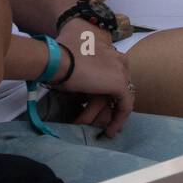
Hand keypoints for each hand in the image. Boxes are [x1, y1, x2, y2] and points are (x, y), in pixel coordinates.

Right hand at [54, 21, 132, 137]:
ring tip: (108, 129)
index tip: (103, 101)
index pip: (115, 71)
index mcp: (108, 50)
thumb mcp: (72, 57)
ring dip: (115, 115)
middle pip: (121, 84)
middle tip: (109, 118)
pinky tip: (108, 132)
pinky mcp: (119, 84)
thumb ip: (81, 64)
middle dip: (115, 102)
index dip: (109, 87)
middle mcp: (118, 58)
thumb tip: (77, 77)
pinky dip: (118, 120)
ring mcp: (120, 70)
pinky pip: (125, 106)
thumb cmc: (57, 57)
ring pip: (122, 97)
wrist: (57, 58)